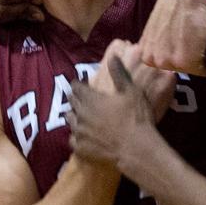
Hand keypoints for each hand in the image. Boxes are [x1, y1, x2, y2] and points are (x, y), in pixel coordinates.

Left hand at [67, 41, 176, 188]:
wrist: (135, 148)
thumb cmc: (135, 117)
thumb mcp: (130, 91)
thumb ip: (119, 73)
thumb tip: (113, 56)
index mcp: (90, 99)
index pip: (76, 87)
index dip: (78, 85)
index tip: (81, 84)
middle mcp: (80, 114)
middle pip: (71, 102)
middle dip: (75, 98)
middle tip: (81, 98)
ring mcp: (79, 132)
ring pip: (69, 120)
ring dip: (74, 116)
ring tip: (80, 116)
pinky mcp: (80, 147)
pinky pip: (72, 139)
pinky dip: (76, 136)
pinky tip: (82, 137)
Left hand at [140, 0, 205, 74]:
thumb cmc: (175, 5)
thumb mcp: (156, 31)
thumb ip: (158, 48)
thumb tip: (169, 60)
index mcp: (145, 55)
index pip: (171, 67)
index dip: (183, 51)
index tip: (182, 34)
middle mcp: (154, 62)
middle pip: (183, 70)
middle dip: (192, 54)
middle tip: (192, 33)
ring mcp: (169, 63)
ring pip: (195, 69)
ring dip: (202, 53)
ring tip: (197, 33)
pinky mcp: (186, 62)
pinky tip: (204, 35)